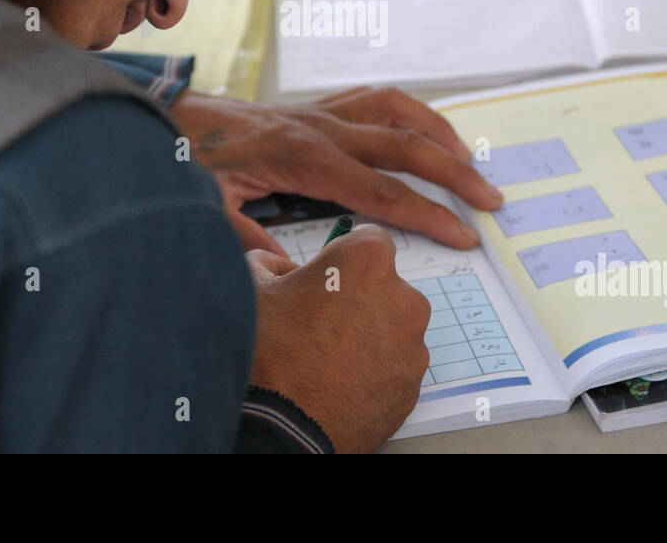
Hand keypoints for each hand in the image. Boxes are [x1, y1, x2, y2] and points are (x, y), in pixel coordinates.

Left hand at [170, 86, 502, 256]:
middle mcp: (322, 127)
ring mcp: (322, 110)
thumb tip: (288, 275)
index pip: (381, 191)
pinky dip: (412, 111)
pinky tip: (428, 129)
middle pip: (405, 147)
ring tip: (472, 161)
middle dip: (454, 175)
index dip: (427, 214)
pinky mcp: (318, 104)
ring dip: (440, 134)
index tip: (464, 234)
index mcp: (303, 157)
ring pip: (398, 111)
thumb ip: (248, 244)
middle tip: (491, 200)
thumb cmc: (192, 162)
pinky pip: (377, 98)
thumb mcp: (209, 210)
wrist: (171, 114)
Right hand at [246, 226, 431, 452]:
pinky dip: (373, 371)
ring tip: (327, 359)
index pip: (368, 238)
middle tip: (320, 321)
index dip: (344, 254)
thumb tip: (282, 268)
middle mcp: (403, 298)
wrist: (280, 428)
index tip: (327, 274)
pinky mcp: (412, 387)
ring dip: (368, 335)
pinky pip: (394, 367)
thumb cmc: (268, 353)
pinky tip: (339, 382)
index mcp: (367, 261)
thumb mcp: (253, 286)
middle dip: (358, 296)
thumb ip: (272, 262)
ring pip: (392, 328)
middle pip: (384, 286)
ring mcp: (413, 347)